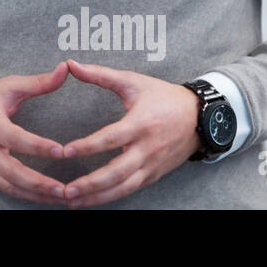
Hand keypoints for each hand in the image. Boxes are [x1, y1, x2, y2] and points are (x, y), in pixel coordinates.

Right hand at [0, 61, 69, 204]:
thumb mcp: (5, 87)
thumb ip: (37, 82)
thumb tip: (65, 69)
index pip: (15, 138)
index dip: (38, 146)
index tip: (62, 151)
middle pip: (12, 172)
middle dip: (39, 183)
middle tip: (65, 189)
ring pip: (10, 187)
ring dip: (37, 196)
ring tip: (63, 198)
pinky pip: (6, 191)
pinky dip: (26, 197)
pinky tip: (45, 199)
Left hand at [56, 59, 202, 208]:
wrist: (200, 117)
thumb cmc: (163, 97)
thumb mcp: (133, 81)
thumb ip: (100, 75)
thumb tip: (71, 64)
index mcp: (140, 124)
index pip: (111, 139)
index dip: (88, 146)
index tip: (66, 151)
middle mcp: (147, 149)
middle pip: (117, 172)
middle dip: (91, 183)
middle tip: (66, 190)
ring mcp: (152, 165)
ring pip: (124, 187)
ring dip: (98, 197)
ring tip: (73, 202)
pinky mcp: (154, 175)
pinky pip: (131, 189)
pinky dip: (111, 196)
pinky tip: (92, 200)